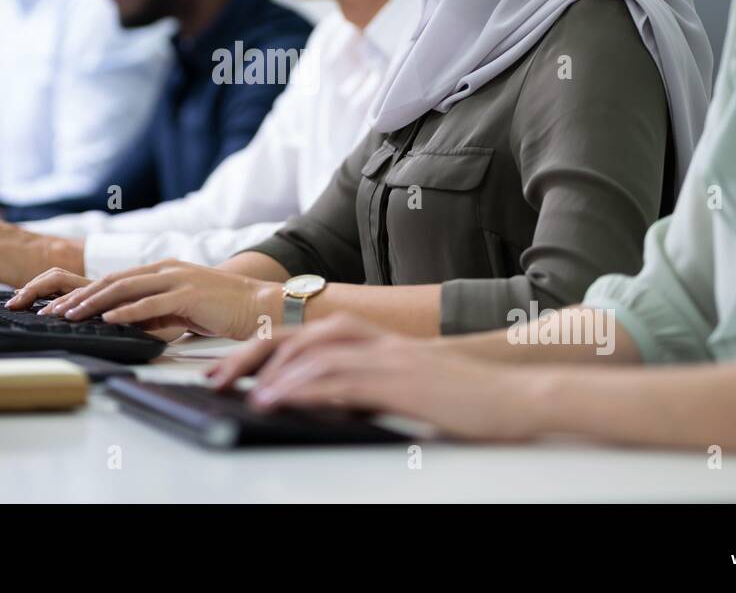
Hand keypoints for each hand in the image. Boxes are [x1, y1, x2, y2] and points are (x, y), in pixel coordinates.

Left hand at [37, 259, 279, 340]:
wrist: (258, 304)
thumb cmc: (222, 308)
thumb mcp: (181, 308)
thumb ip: (154, 311)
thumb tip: (126, 323)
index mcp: (162, 270)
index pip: (115, 280)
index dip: (86, 292)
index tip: (62, 307)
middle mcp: (165, 269)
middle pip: (113, 281)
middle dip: (80, 297)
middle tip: (53, 312)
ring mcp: (176, 279)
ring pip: (126, 289)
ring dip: (94, 303)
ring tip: (70, 315)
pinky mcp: (188, 294)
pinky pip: (151, 303)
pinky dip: (127, 310)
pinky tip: (108, 318)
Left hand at [217, 313, 539, 441]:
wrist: (517, 394)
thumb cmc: (467, 396)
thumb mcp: (408, 387)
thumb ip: (368, 386)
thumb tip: (325, 401)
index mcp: (376, 341)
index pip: (307, 335)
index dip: (264, 348)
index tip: (231, 367)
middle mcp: (377, 343)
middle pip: (300, 337)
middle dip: (253, 355)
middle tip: (217, 377)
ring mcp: (389, 360)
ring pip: (315, 355)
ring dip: (273, 373)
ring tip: (242, 392)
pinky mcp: (400, 382)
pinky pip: (341, 381)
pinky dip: (303, 389)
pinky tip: (280, 401)